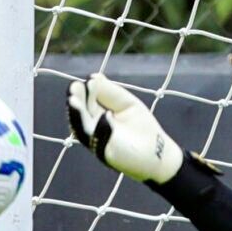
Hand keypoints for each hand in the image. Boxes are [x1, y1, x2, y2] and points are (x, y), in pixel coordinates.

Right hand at [66, 74, 196, 184]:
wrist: (157, 153)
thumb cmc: (141, 128)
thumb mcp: (127, 104)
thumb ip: (110, 92)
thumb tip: (93, 77)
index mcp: (95, 113)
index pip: (85, 99)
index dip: (84, 90)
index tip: (89, 80)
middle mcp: (91, 127)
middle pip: (78, 112)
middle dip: (76, 100)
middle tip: (74, 88)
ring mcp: (95, 141)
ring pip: (81, 127)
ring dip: (78, 114)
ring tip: (74, 101)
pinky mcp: (104, 153)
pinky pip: (98, 141)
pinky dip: (102, 129)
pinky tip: (106, 116)